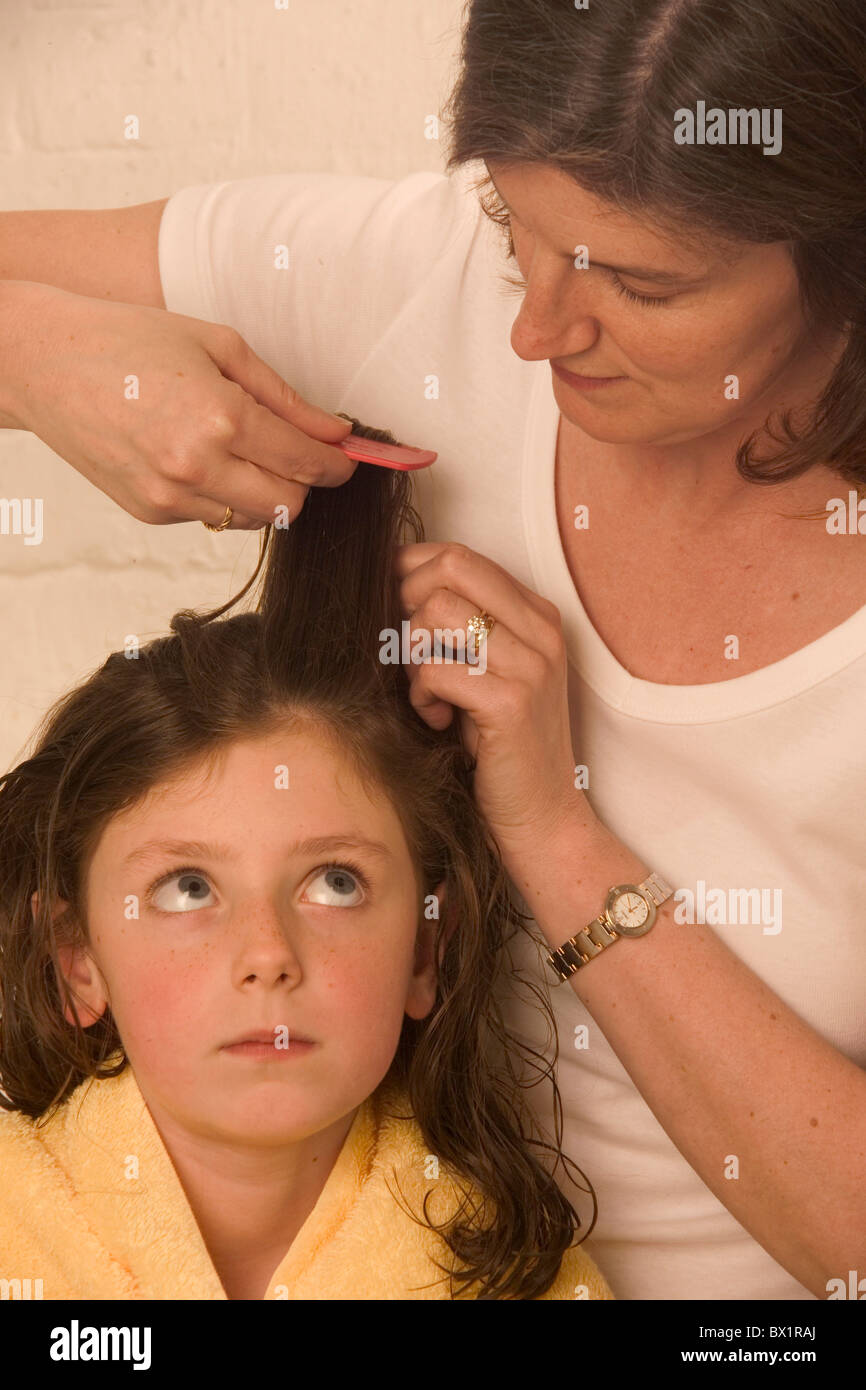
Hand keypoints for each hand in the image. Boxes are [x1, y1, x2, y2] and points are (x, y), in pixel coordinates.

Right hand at [0, 279, 354, 527]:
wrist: (43, 363)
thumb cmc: (130, 340)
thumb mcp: (218, 346)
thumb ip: (285, 397)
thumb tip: (336, 432)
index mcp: (219, 416)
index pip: (305, 462)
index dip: (338, 465)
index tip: (349, 459)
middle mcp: (196, 466)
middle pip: (289, 505)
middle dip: (305, 484)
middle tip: (301, 454)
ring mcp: (169, 496)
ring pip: (254, 519)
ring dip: (265, 492)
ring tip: (245, 450)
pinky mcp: (150, 513)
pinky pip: (213, 518)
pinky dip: (224, 495)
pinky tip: (202, 458)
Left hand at [393, 541, 596, 870]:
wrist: (541, 818)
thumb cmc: (499, 746)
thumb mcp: (483, 672)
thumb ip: (455, 627)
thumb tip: (389, 582)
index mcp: (537, 615)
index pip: (459, 557)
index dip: (411, 575)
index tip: (395, 613)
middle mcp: (541, 631)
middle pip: (447, 573)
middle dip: (408, 609)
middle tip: (410, 657)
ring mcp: (531, 665)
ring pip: (436, 616)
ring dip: (414, 658)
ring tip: (428, 695)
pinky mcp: (511, 702)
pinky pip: (435, 669)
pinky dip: (421, 696)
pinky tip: (436, 719)